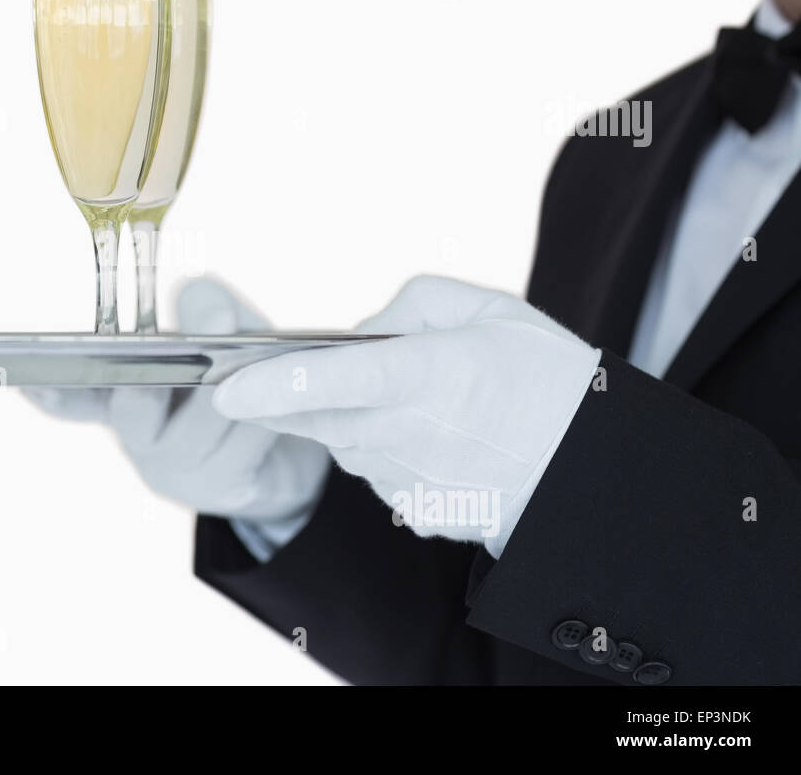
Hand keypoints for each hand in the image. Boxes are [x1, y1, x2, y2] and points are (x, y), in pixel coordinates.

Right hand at [24, 278, 330, 539]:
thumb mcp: (227, 330)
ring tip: (267, 354)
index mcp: (122, 396)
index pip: (74, 397)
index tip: (27, 382)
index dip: (50, 392)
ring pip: (202, 419)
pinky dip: (267, 416)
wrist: (294, 452)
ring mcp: (174, 469)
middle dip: (162, 374)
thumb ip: (208, 307)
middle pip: (133, 407)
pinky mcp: (219, 489)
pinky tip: (284, 404)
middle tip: (201, 341)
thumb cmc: (244, 377)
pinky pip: (243, 446)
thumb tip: (203, 302)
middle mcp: (137, 436)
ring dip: (239, 386)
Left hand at [211, 275, 601, 556]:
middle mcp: (413, 432)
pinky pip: (369, 469)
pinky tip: (425, 436)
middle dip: (288, 395)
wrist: (588, 470)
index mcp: (431, 374)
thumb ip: (410, 306)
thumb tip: (355, 336)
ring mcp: (410, 479)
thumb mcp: (489, 310)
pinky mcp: (411, 508)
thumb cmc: (543, 378)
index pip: (338, 381)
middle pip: (318, 414)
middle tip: (280, 374)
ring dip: (347, 417)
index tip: (226, 390)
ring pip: (340, 440)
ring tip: (409, 399)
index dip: (275, 386)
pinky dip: (378, 448)